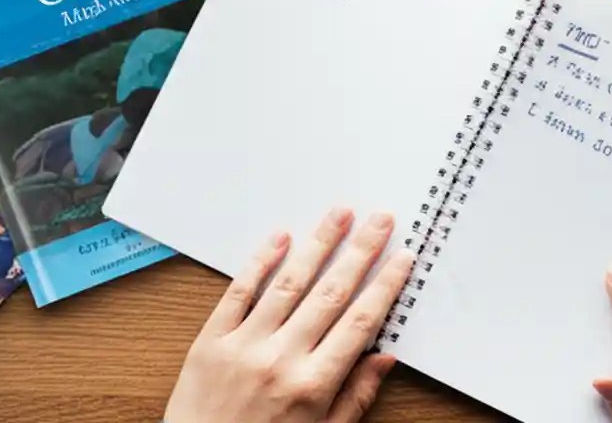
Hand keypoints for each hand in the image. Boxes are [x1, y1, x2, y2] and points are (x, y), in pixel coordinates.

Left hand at [165, 209, 416, 422]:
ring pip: (289, 283)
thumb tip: (384, 358)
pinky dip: (260, 262)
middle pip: (330, 293)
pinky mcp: (210, 340)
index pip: (359, 322)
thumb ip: (354, 397)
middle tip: (379, 221)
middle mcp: (280, 359)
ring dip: (318, 244)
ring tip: (339, 215)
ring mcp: (243, 345)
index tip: (401, 260)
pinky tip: (280, 238)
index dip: (384, 286)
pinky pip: (239, 292)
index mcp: (312, 385)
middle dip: (360, 252)